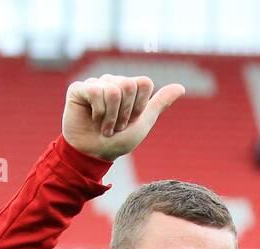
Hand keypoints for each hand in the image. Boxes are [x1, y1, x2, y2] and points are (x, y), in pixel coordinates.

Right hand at [62, 74, 184, 161]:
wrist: (94, 155)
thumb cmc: (118, 141)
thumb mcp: (143, 123)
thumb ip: (160, 103)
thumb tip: (181, 87)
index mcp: (129, 87)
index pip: (144, 83)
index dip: (139, 106)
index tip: (131, 120)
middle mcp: (112, 81)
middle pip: (129, 84)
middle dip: (125, 112)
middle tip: (116, 125)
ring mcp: (95, 83)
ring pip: (113, 90)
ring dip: (111, 116)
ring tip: (105, 126)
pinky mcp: (78, 88)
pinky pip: (95, 91)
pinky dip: (98, 113)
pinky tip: (93, 119)